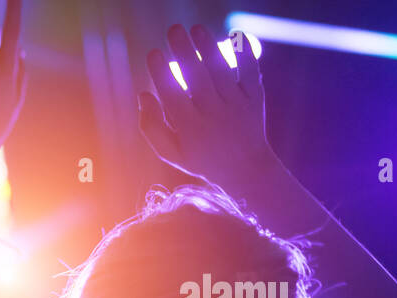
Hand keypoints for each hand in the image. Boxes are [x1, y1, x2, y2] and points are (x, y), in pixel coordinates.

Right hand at [139, 23, 278, 189]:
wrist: (245, 170)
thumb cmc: (201, 159)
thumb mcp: (171, 152)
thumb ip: (152, 126)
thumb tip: (142, 94)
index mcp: (189, 127)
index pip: (172, 94)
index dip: (161, 72)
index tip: (153, 53)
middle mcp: (212, 114)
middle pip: (196, 76)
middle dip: (184, 51)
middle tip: (173, 30)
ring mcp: (235, 104)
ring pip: (220, 70)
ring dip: (208, 46)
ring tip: (196, 29)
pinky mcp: (254, 98)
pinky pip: (249, 71)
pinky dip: (245, 51)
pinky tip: (237, 34)